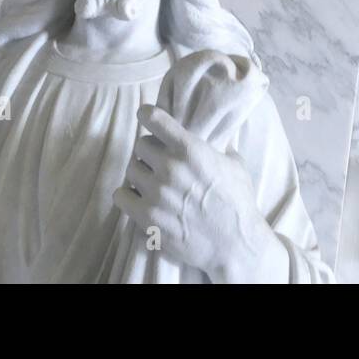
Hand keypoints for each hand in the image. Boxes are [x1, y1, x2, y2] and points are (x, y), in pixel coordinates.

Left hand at [112, 105, 286, 282]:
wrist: (234, 244)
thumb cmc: (238, 203)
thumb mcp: (235, 165)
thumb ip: (219, 148)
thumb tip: (216, 140)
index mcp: (190, 149)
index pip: (154, 118)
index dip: (147, 114)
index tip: (145, 115)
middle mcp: (169, 168)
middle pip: (140, 145)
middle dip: (149, 152)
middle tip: (159, 162)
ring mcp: (155, 193)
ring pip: (130, 169)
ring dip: (140, 174)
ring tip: (152, 183)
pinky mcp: (146, 217)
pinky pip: (120, 195)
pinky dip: (128, 195)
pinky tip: (140, 198)